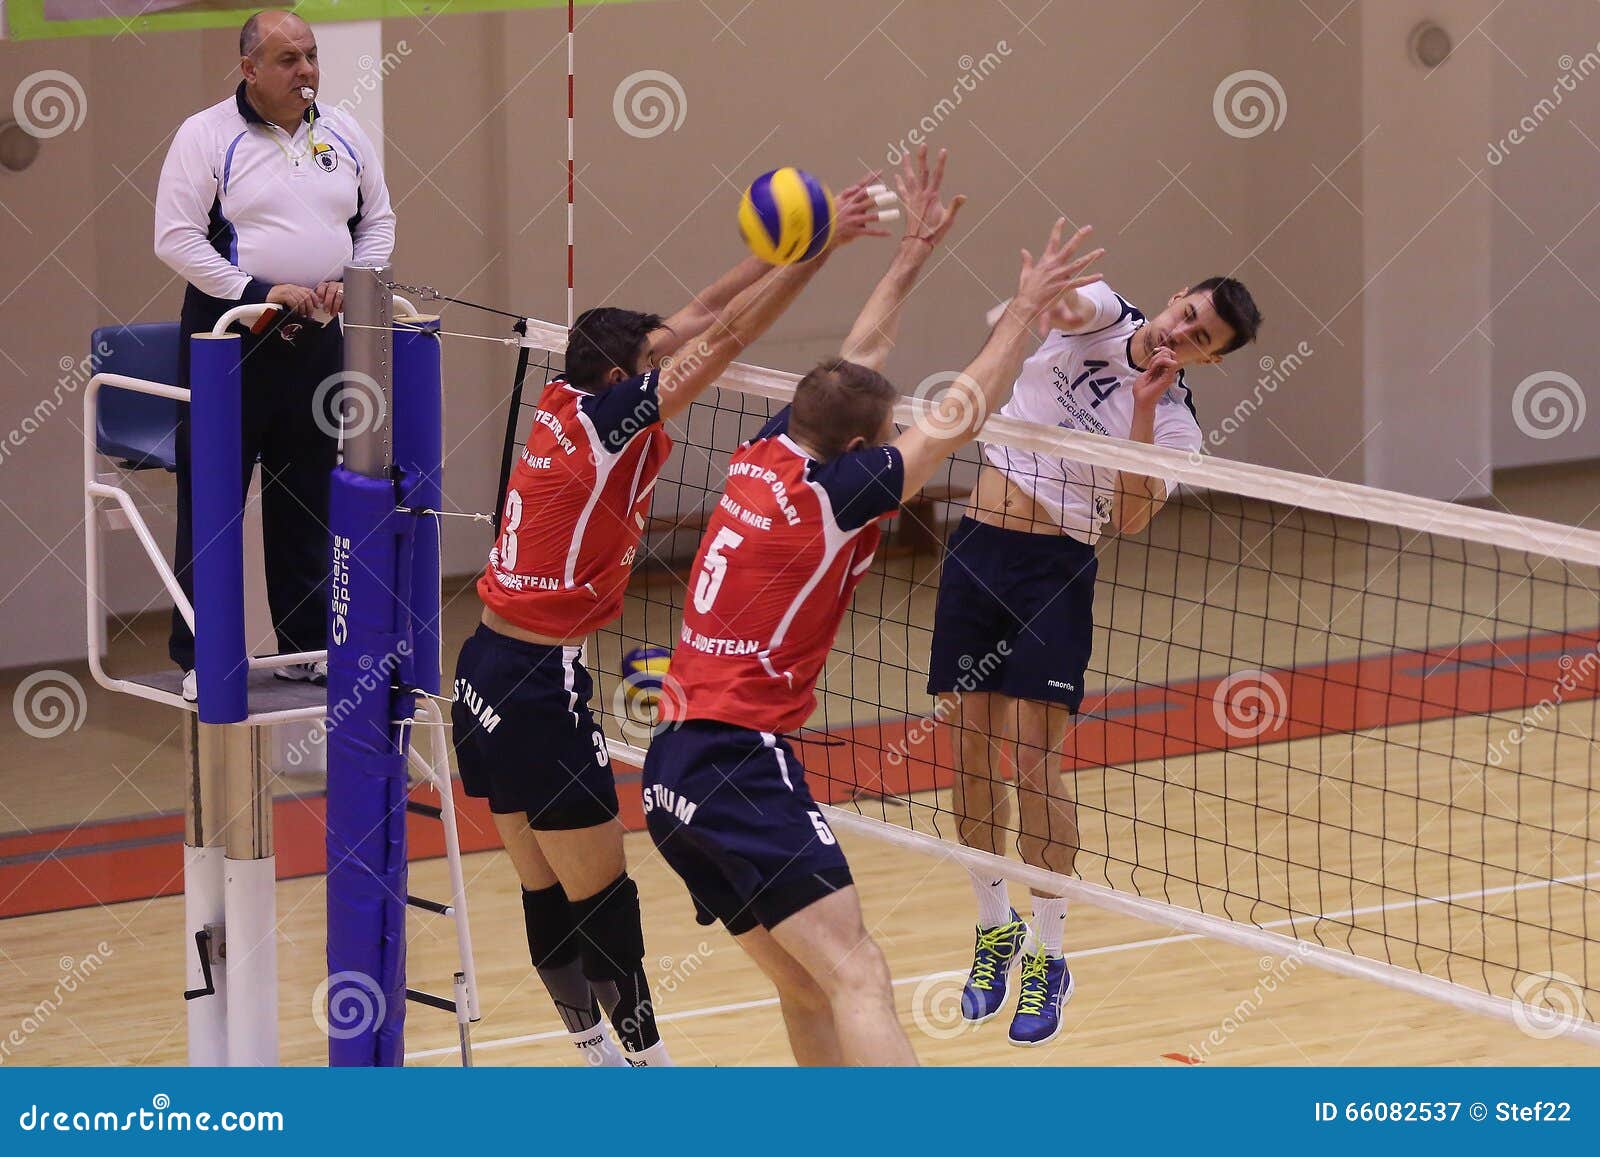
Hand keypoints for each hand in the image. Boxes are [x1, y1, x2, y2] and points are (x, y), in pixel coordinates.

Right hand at [265, 283, 317, 315]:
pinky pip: (293, 301)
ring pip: (301, 300)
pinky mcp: (282, 294)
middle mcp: (291, 287)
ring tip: (302, 316)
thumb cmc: (276, 302)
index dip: (315, 298)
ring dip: (303, 310)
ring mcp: (286, 290)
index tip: (317, 306)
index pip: (309, 291)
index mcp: (294, 288)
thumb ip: (298, 302)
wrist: (262, 299)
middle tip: (309, 315)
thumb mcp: (289, 300)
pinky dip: (296, 309)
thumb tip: (309, 310)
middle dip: (309, 307)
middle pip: (306, 296)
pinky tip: (295, 313)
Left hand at [314, 281, 344, 314]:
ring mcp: (341, 289)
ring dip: (335, 306)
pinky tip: (339, 311)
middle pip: (331, 292)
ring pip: (339, 296)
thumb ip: (319, 299)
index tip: (320, 302)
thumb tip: (316, 306)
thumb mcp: (322, 296)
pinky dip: (342, 307)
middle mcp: (334, 285)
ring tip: (333, 313)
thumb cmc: (329, 297)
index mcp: (325, 285)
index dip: (320, 295)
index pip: (322, 287)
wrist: (341, 293)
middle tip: (326, 310)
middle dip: (328, 302)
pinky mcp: (348, 294)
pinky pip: (346, 300)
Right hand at [828, 172, 893, 248]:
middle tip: (893, 194)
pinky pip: (869, 232)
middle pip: (869, 200)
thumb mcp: (837, 201)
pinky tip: (889, 233)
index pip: (862, 186)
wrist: (821, 232)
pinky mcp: (854, 231)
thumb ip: (849, 193)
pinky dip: (880, 233)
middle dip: (881, 198)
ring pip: (872, 217)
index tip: (881, 172)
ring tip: (896, 213)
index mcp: (848, 199)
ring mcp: (853, 219)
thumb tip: (858, 187)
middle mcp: (851, 208)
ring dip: (885, 215)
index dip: (871, 179)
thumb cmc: (829, 215)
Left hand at [896, 144, 966, 247]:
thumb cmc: (934, 233)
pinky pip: (902, 191)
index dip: (940, 162)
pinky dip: (899, 182)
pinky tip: (896, 175)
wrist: (917, 243)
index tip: (942, 150)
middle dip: (922, 158)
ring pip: (909, 178)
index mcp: (932, 196)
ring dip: (907, 165)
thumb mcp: (948, 220)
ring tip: (904, 153)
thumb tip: (963, 196)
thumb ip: (954, 207)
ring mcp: (913, 199)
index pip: (938, 175)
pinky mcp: (907, 205)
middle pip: (922, 172)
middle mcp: (921, 195)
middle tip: (922, 144)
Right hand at [1008, 220, 1105, 336]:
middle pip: (1069, 248)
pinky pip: (1079, 282)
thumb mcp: (1025, 274)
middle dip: (1079, 237)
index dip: (1057, 230)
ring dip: (1091, 257)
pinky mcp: (1062, 287)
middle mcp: (1053, 266)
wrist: (1026, 304)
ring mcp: (1059, 276)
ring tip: (1101, 251)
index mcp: (1045, 262)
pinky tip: (1100, 275)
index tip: (1062, 219)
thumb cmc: (1026, 291)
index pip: (1052, 242)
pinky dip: (1090, 279)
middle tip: (1089, 228)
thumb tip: (1023, 251)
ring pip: (1078, 264)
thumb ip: (1027, 261)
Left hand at [1132, 344, 1179, 406]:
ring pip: (1169, 356)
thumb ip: (1153, 364)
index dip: (1163, 350)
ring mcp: (1170, 374)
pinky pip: (1170, 363)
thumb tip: (1158, 355)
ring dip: (1157, 360)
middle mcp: (1168, 371)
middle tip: (1150, 366)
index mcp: (1163, 370)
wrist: (1142, 400)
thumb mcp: (1145, 373)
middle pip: (1169, 353)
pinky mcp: (1169, 377)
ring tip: (1151, 369)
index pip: (1169, 354)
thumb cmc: (1142, 390)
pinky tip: (1153, 369)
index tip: (1155, 350)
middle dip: (1158, 355)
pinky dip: (1159, 362)